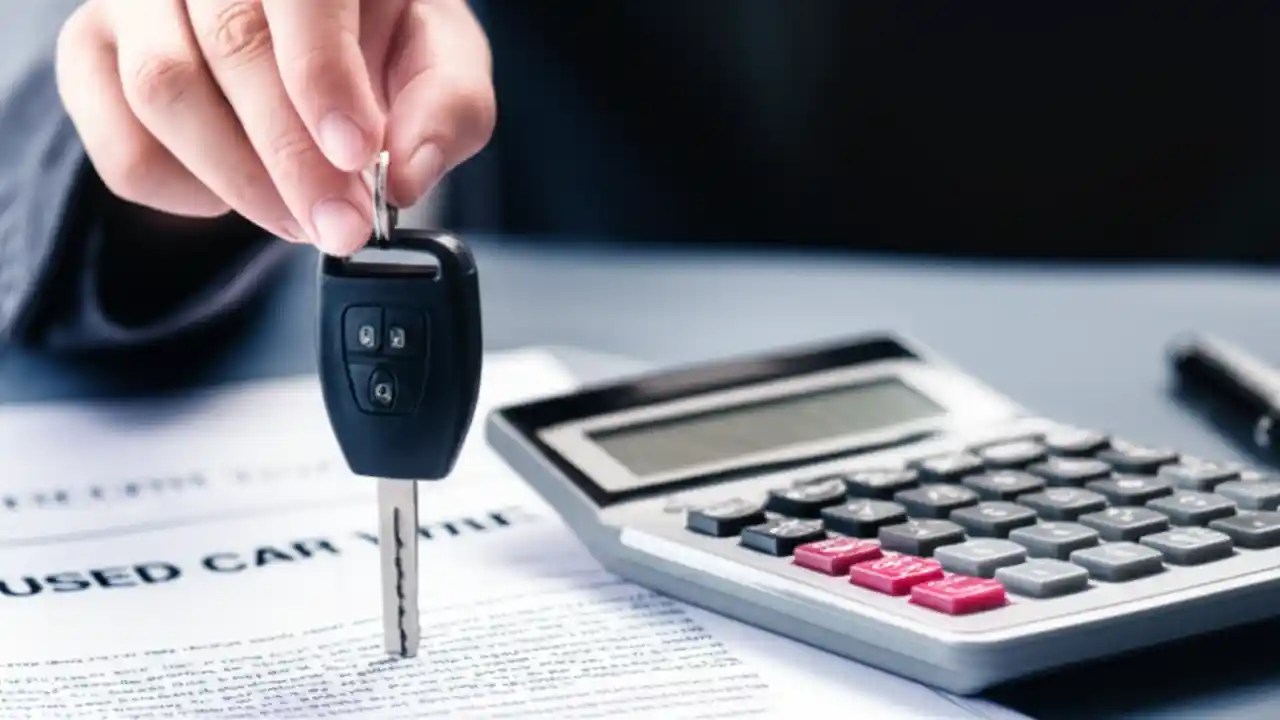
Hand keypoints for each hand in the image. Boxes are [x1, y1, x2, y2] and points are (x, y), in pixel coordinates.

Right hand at [55, 0, 495, 254]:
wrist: (306, 45)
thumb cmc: (377, 39)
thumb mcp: (437, 61)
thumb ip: (449, 107)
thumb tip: (410, 172)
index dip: (322, 75)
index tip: (357, 153)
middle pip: (230, 46)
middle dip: (292, 158)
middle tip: (342, 225)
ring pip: (161, 91)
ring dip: (243, 183)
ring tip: (304, 220)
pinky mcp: (91, 53)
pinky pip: (121, 147)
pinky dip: (189, 197)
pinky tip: (240, 193)